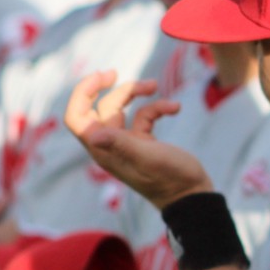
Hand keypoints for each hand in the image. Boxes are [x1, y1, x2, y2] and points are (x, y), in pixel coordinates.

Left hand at [64, 71, 211, 208]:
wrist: (192, 196)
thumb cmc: (170, 179)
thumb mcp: (147, 158)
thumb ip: (121, 145)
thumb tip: (94, 136)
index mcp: (104, 150)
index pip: (76, 118)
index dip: (81, 94)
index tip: (101, 77)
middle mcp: (111, 146)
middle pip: (100, 108)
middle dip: (113, 89)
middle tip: (118, 73)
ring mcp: (128, 144)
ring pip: (122, 109)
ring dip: (136, 94)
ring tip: (155, 86)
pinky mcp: (144, 143)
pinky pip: (144, 116)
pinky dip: (158, 108)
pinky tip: (175, 109)